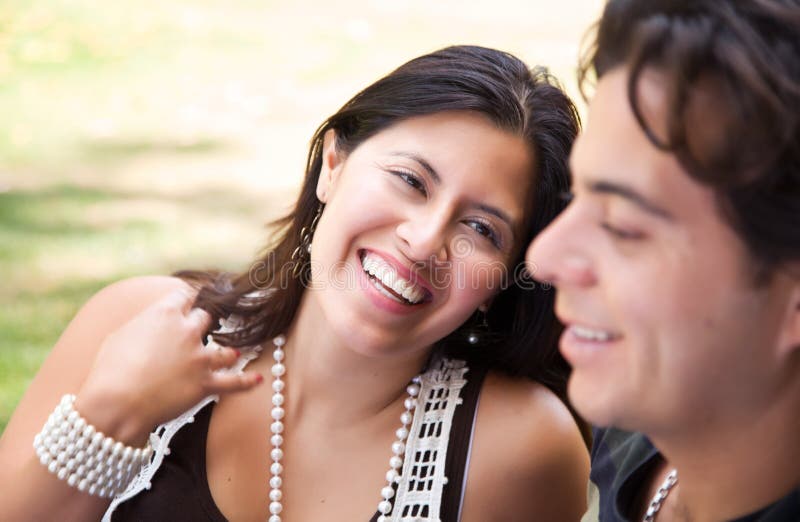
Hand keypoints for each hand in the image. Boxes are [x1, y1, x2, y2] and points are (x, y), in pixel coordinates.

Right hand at [74, 288, 261, 443]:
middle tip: (204, 328)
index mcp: (164, 314)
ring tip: (230, 351)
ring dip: (227, 350)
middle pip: (206, 318)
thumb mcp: (119, 335)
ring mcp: (200, 358)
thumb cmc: (108, 371)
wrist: (115, 404)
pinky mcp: (206, 384)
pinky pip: (235, 382)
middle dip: (203, 323)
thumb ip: (142, 325)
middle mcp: (187, 331)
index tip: (192, 299)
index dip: (189, 298)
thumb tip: (150, 324)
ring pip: (226, 347)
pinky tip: (257, 379)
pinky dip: (247, 382)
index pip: (185, 295)